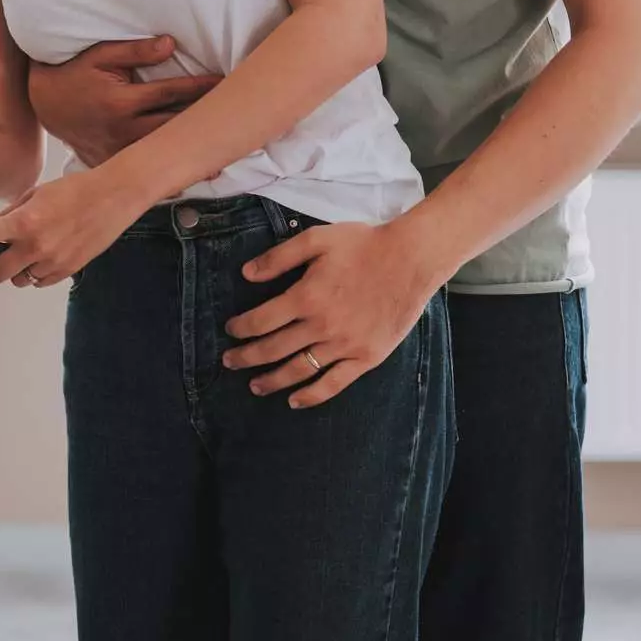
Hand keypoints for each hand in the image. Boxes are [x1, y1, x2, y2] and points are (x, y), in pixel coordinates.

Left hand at [0, 168, 148, 290]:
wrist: (114, 196)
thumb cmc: (74, 189)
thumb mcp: (36, 194)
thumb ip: (10, 214)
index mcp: (23, 221)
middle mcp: (35, 244)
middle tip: (0, 252)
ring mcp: (52, 260)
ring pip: (18, 279)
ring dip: (18, 268)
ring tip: (35, 245)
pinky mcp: (67, 270)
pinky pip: (39, 282)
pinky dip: (38, 272)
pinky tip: (50, 252)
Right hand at [27, 37, 219, 168]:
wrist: (43, 103)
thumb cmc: (75, 73)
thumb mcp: (100, 55)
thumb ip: (135, 51)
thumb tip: (171, 45)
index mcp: (120, 102)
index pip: (170, 93)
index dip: (200, 88)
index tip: (227, 83)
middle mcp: (121, 130)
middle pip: (174, 127)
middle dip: (205, 123)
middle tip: (240, 119)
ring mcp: (116, 151)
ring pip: (162, 155)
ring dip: (192, 155)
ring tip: (225, 155)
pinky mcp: (111, 163)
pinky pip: (143, 172)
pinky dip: (168, 174)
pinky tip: (191, 176)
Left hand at [222, 221, 447, 408]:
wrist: (411, 259)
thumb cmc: (363, 245)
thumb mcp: (316, 240)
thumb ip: (279, 257)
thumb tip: (246, 274)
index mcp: (306, 297)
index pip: (261, 321)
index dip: (240, 328)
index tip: (230, 330)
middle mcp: (322, 326)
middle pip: (273, 349)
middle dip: (246, 357)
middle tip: (229, 362)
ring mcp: (345, 345)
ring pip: (299, 370)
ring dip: (272, 380)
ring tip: (254, 386)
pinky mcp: (366, 357)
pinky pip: (334, 383)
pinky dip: (312, 396)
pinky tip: (294, 401)